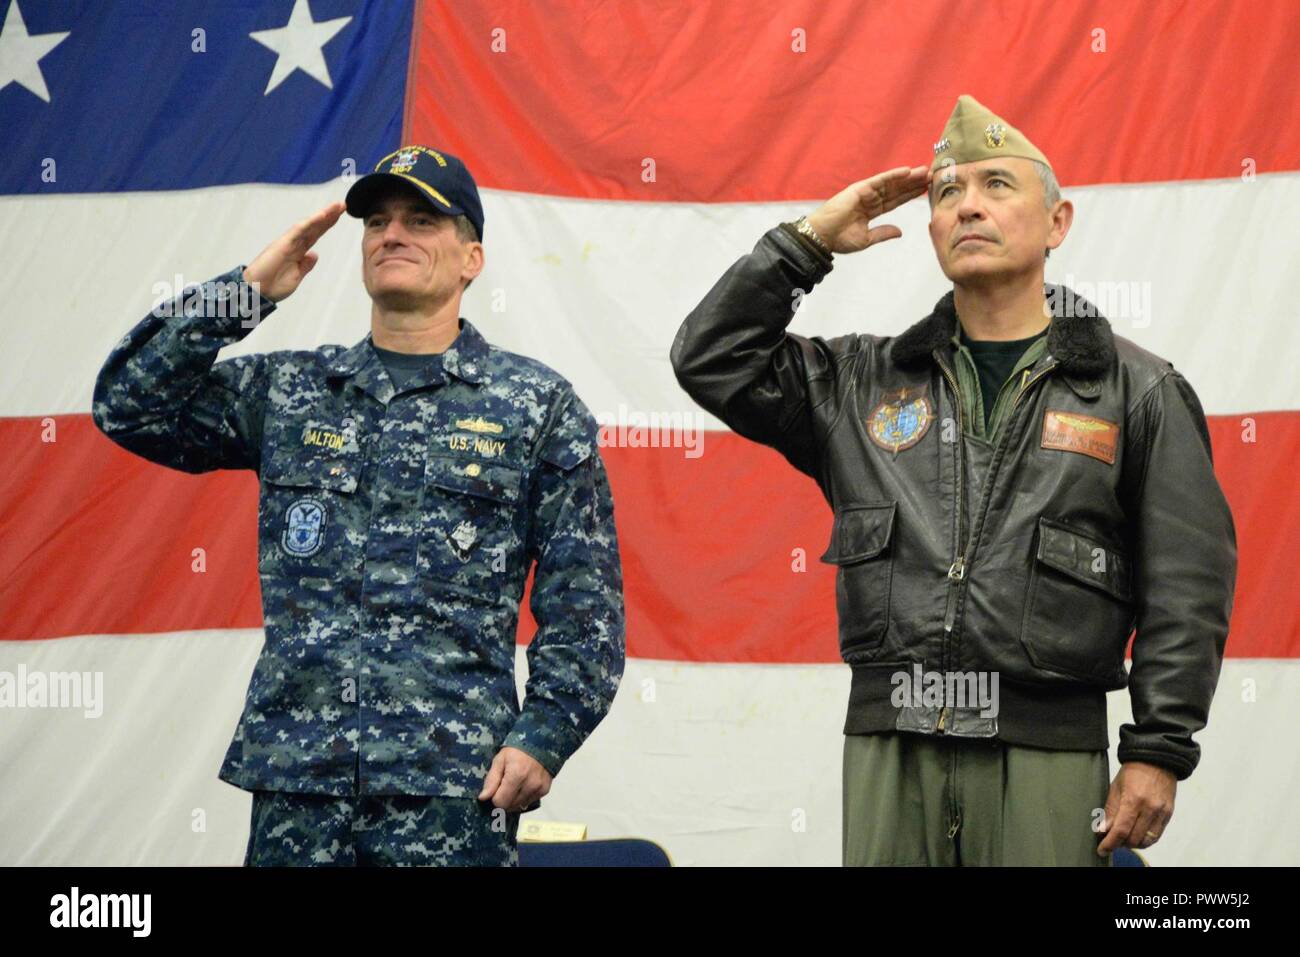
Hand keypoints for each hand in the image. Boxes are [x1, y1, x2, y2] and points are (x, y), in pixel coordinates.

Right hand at [242, 200, 345, 301]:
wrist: (257, 292)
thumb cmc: (273, 286)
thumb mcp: (296, 276)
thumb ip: (305, 266)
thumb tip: (314, 254)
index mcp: (298, 252)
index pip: (315, 234)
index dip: (327, 225)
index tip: (339, 215)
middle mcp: (294, 244)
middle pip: (314, 227)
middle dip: (329, 216)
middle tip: (342, 204)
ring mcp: (289, 242)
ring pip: (309, 225)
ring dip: (323, 215)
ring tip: (337, 206)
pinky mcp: (283, 243)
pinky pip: (299, 230)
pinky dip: (311, 222)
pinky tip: (322, 215)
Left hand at [478, 746, 551, 811]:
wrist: (540, 743)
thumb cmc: (517, 750)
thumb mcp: (499, 760)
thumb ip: (491, 780)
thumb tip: (483, 798)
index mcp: (517, 775)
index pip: (500, 802)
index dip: (494, 797)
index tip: (496, 788)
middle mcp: (530, 784)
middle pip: (509, 807)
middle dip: (504, 799)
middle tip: (504, 785)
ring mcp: (539, 788)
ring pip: (519, 806)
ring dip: (513, 799)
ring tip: (515, 784)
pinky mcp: (544, 790)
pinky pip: (528, 802)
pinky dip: (523, 797)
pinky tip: (523, 785)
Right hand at [805, 165, 929, 253]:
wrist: (823, 237)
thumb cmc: (839, 239)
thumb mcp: (866, 239)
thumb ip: (883, 233)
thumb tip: (900, 232)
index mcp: (872, 211)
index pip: (896, 201)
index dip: (910, 195)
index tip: (926, 190)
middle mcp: (871, 199)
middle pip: (897, 190)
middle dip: (914, 184)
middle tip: (932, 176)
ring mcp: (866, 193)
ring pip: (891, 183)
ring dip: (908, 177)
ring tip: (925, 171)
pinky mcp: (860, 189)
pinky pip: (880, 180)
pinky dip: (893, 175)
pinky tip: (907, 171)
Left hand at [1096, 761, 1176, 854]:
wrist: (1157, 760)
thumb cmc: (1133, 772)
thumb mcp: (1115, 786)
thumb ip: (1110, 810)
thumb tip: (1102, 830)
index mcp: (1133, 799)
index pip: (1120, 829)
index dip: (1109, 843)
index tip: (1101, 850)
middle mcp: (1149, 808)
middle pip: (1133, 838)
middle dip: (1119, 844)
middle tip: (1111, 841)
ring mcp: (1161, 812)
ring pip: (1146, 840)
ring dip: (1132, 844)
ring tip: (1123, 839)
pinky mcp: (1169, 814)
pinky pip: (1156, 835)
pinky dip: (1145, 840)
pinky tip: (1136, 836)